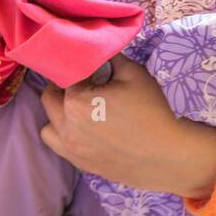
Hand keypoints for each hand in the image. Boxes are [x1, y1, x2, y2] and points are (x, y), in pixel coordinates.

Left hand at [39, 55, 215, 198]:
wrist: (167, 155)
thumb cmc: (152, 112)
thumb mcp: (134, 73)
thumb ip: (110, 58)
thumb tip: (99, 51)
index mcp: (76, 101)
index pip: (64, 75)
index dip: (78, 68)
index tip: (90, 69)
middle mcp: (66, 127)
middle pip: (49, 98)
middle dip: (63, 88)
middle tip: (84, 85)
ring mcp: (71, 149)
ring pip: (47, 126)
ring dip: (58, 115)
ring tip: (79, 111)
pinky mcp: (81, 164)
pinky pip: (58, 146)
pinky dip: (64, 136)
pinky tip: (84, 131)